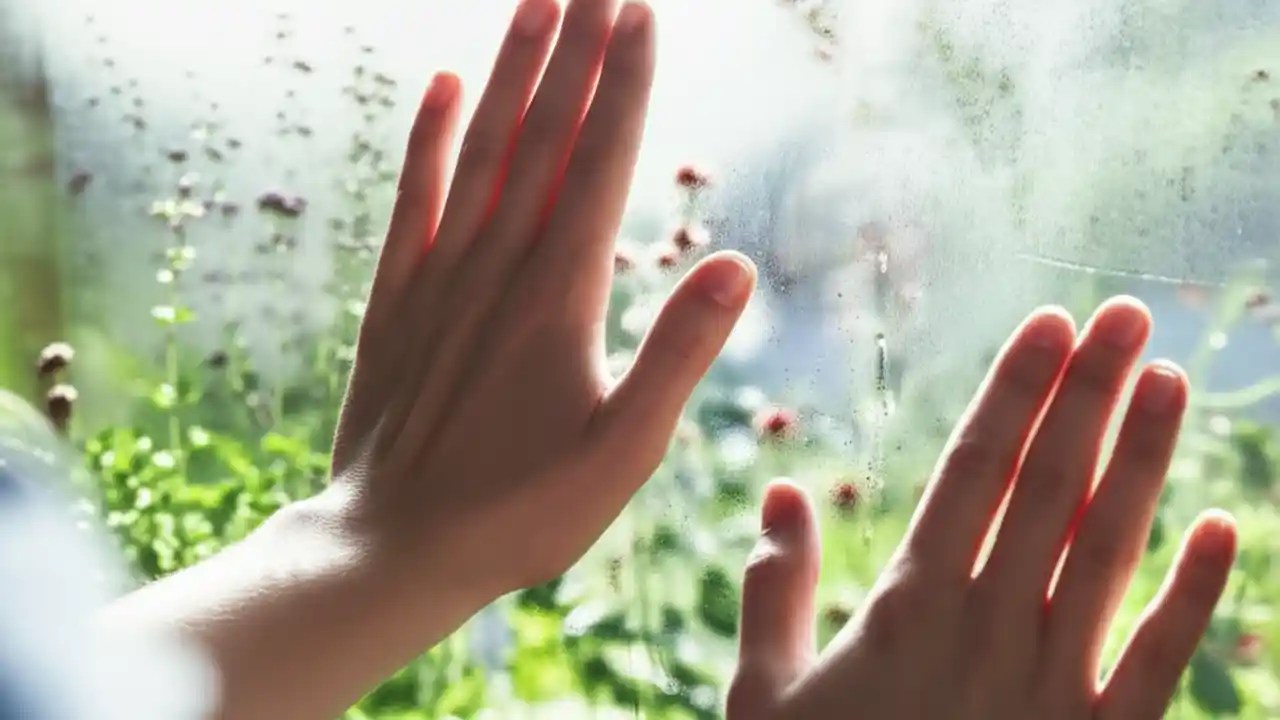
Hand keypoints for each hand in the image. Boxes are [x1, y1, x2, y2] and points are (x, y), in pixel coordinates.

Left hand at [331, 0, 752, 642]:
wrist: (392, 547)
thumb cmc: (521, 511)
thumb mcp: (624, 452)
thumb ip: (678, 355)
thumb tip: (737, 266)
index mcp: (561, 294)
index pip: (601, 162)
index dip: (624, 84)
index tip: (640, 12)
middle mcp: (499, 266)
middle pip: (544, 135)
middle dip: (577, 51)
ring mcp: (440, 276)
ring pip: (480, 149)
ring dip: (510, 71)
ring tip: (535, 1)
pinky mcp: (395, 300)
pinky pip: (412, 199)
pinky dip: (424, 138)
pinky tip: (437, 85)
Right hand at [728, 299, 1236, 719]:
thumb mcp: (765, 693)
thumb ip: (773, 588)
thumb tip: (781, 493)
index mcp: (909, 607)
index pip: (975, 472)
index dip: (1015, 394)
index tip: (1049, 325)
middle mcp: (990, 628)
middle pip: (1050, 488)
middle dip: (1091, 394)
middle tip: (1131, 314)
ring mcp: (1052, 685)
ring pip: (1108, 549)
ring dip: (1145, 461)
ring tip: (1174, 381)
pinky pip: (1157, 658)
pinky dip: (1196, 595)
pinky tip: (1224, 528)